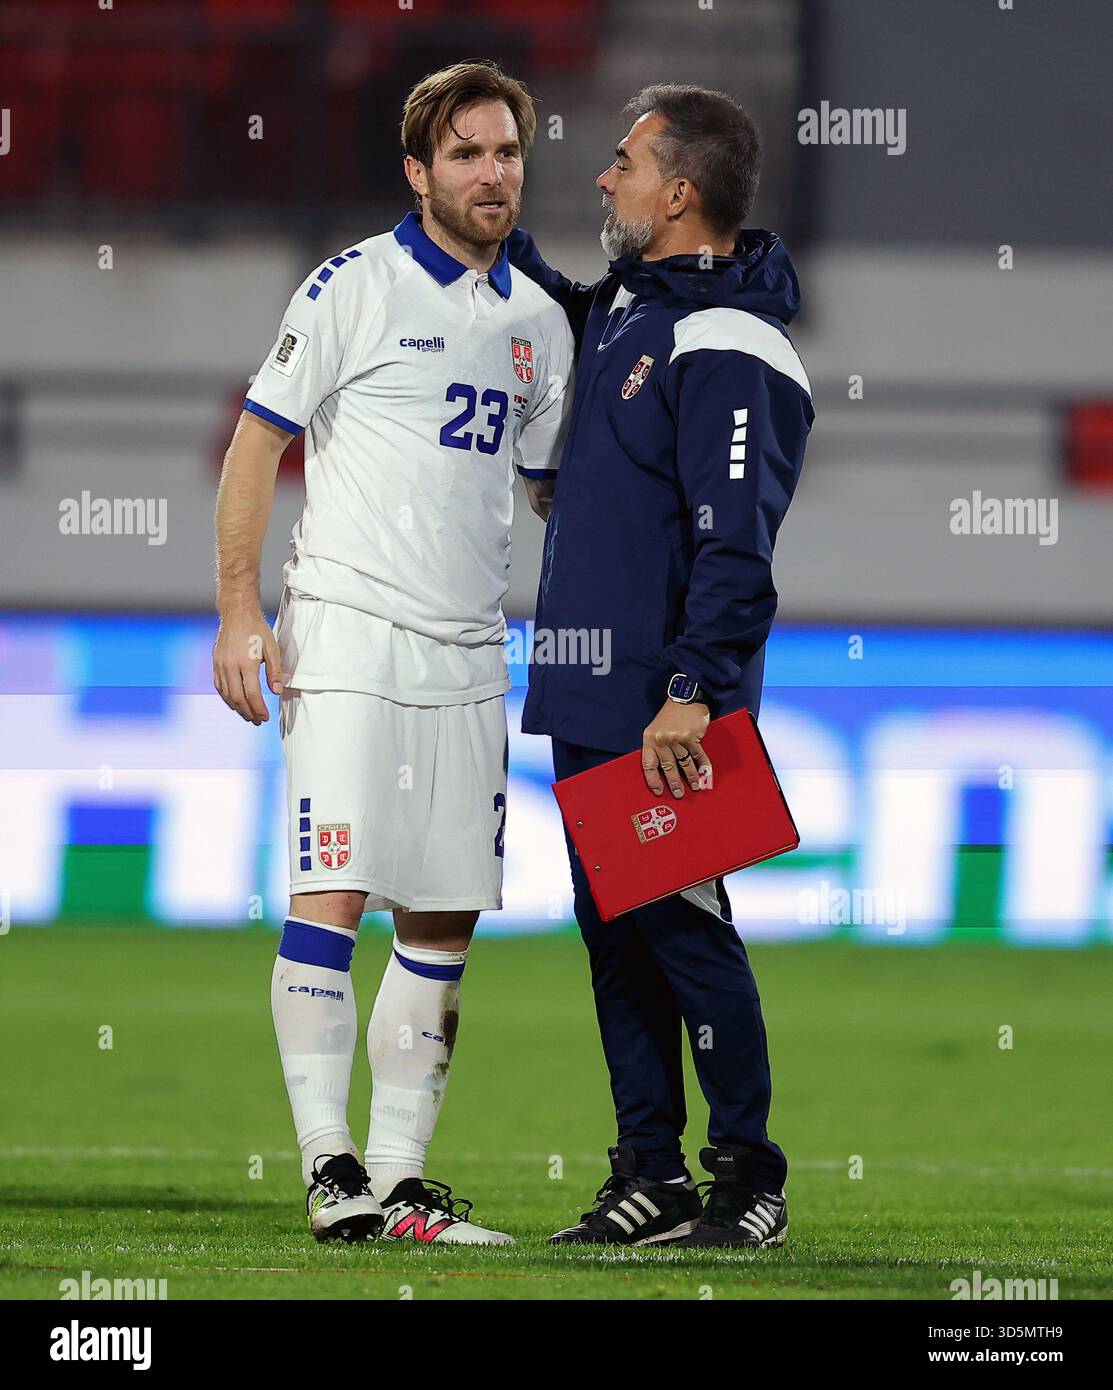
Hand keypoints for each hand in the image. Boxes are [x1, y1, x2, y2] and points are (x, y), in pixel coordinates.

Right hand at [213, 605, 282, 723]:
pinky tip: (235, 701)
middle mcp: (230, 666)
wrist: (236, 613)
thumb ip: (274, 671)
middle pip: (237, 698)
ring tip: (248, 714)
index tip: (265, 717)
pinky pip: (219, 686)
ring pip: (226, 694)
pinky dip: (227, 697)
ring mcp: (220, 665)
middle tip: (257, 720)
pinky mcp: (215, 663)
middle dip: (248, 712)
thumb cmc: (256, 629)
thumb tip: (277, 691)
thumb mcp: (272, 648)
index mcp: (246, 663)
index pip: (252, 693)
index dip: (258, 708)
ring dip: (237, 707)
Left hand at [641, 700, 711, 797]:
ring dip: (691, 777)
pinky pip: (698, 755)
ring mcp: (677, 739)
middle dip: (674, 783)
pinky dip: (703, 766)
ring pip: (684, 763)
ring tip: (695, 787)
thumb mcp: (657, 729)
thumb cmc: (670, 716)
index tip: (658, 791)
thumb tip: (662, 770)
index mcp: (650, 739)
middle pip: (668, 767)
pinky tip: (705, 775)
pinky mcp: (691, 737)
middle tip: (679, 794)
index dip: (653, 780)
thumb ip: (657, 747)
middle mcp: (662, 740)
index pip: (648, 764)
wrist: (685, 698)